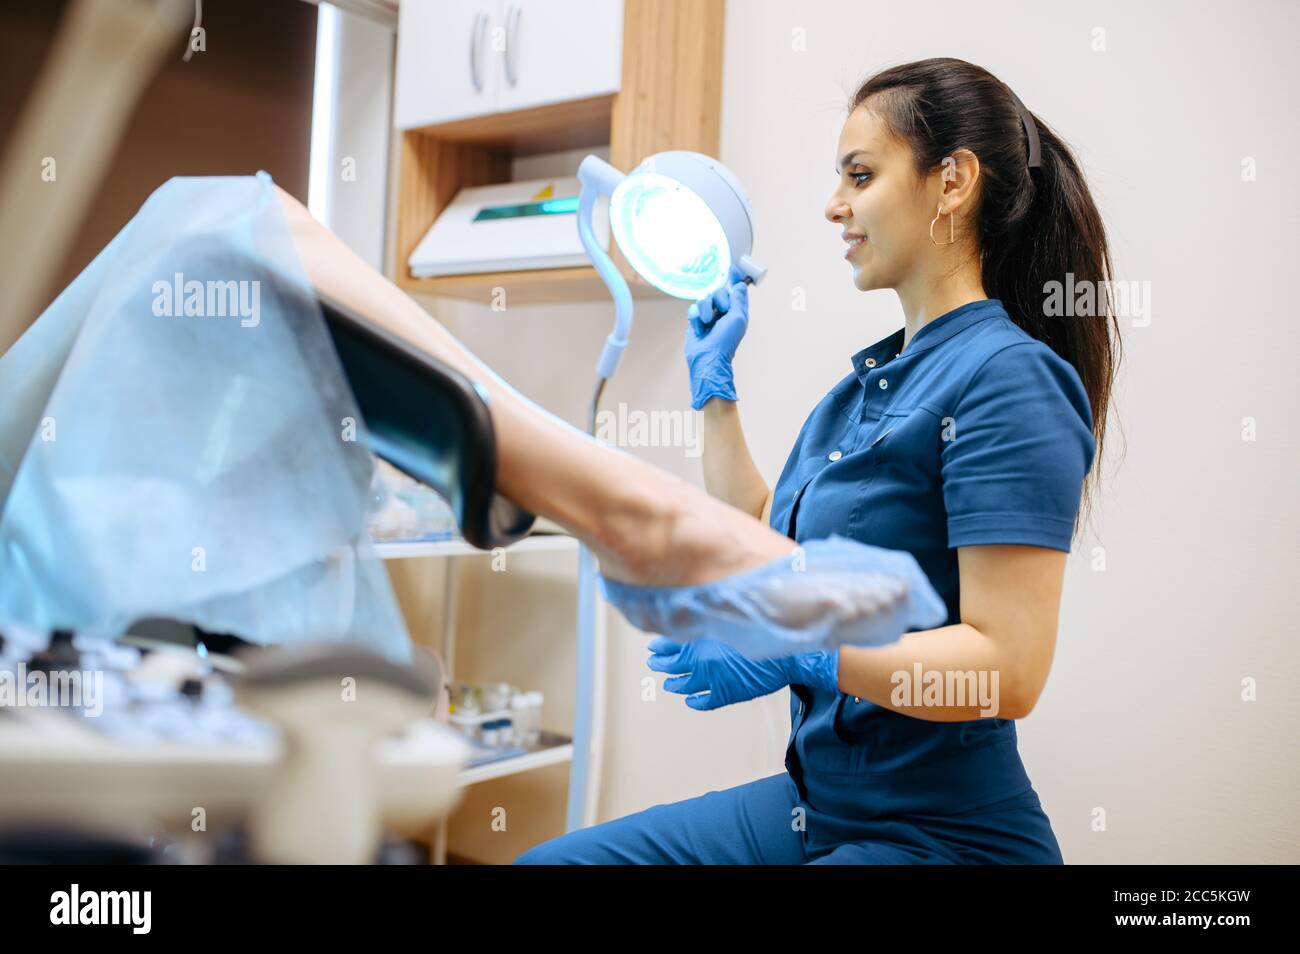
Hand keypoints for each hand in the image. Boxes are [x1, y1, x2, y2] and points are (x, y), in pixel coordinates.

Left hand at [646, 636, 838, 710]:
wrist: (782, 653)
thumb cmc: (760, 630)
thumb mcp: (729, 619)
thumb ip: (710, 622)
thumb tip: (696, 619)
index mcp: (700, 638)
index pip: (671, 643)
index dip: (660, 646)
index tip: (652, 647)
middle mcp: (700, 660)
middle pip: (672, 664)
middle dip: (661, 664)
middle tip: (654, 664)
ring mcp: (710, 678)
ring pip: (683, 685)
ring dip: (674, 685)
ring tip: (669, 685)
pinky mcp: (723, 694)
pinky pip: (702, 702)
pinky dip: (694, 702)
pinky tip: (691, 701)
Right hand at [683, 264, 749, 410]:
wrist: (707, 358)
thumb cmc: (726, 341)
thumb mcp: (737, 318)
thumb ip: (738, 300)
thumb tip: (740, 284)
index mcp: (736, 311)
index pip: (736, 290)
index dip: (735, 278)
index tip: (733, 269)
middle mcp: (722, 312)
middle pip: (719, 291)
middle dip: (719, 299)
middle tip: (721, 311)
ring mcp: (708, 316)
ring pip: (704, 298)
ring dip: (705, 310)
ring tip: (707, 323)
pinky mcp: (696, 321)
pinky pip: (693, 309)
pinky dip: (696, 318)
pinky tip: (699, 329)